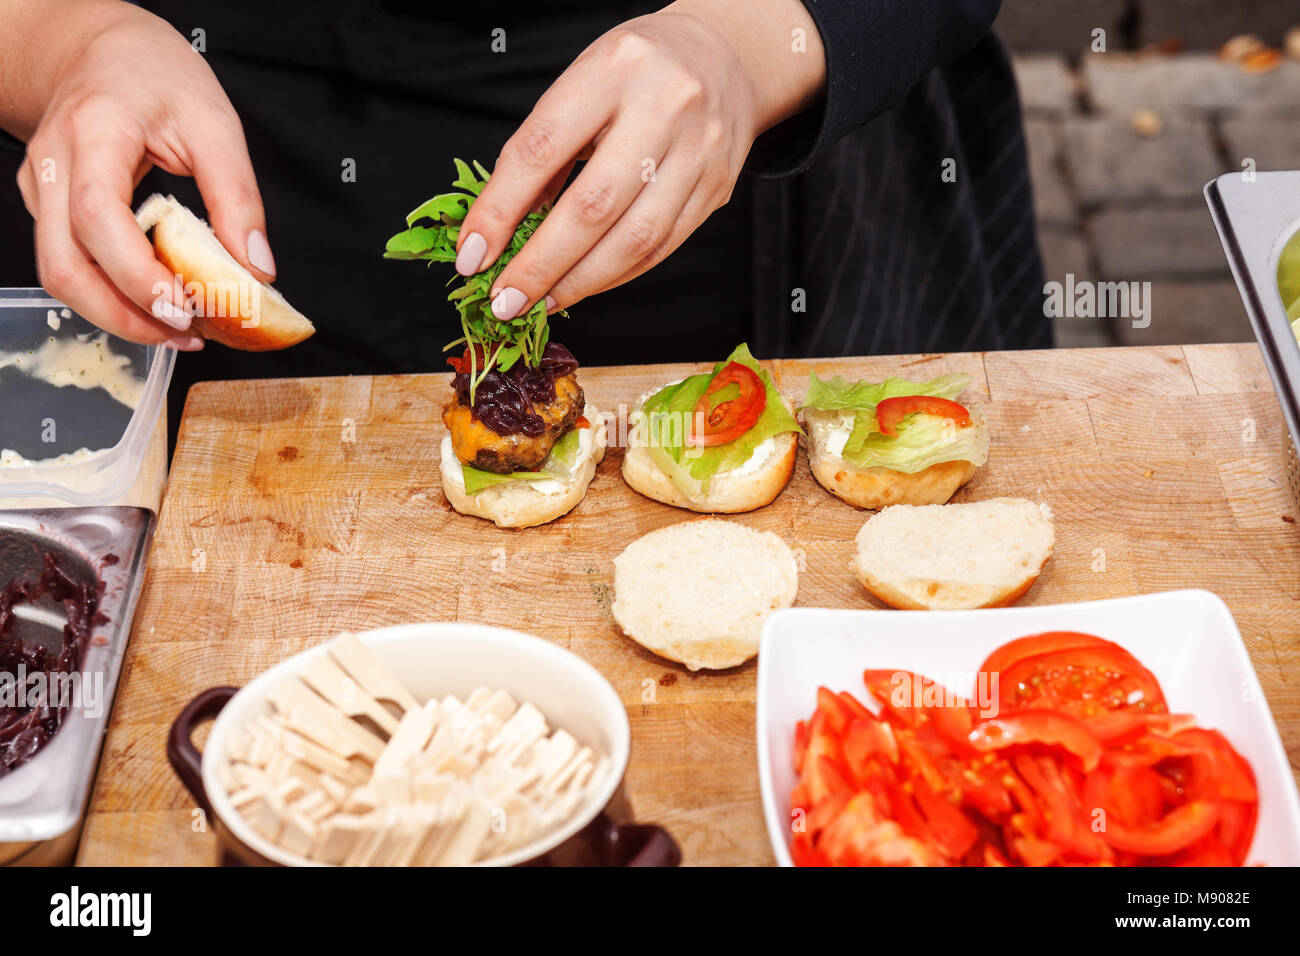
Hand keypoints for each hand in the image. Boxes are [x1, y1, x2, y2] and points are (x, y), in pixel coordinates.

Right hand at [10, 3, 273, 346]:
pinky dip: (108, 294)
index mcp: (95, 133)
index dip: (138, 276)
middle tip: (187, 334)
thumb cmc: (157, 75)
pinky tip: (155, 303)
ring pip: (57, 274)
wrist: (103, 48)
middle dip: (124, 315)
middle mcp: (54, 164)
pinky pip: (68, 263)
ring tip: (177, 330)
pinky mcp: (48, 205)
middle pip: (64, 264)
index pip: (100, 219)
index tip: (187, 308)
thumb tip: (258, 268)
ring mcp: (43, 187)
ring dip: (115, 315)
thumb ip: (238, 197)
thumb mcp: (216, 123)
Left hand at [454, 0, 825, 319]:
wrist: (724, 56)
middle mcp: (664, 107)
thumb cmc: (638, 71)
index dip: (500, 210)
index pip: (541, 149)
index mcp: (614, 68)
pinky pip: (661, 248)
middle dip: (540, 264)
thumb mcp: (581, 84)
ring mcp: (699, 152)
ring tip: (541, 300)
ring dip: (578, 281)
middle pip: (592, 207)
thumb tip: (500, 228)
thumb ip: (543, 149)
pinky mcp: (716, 188)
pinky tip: (584, 285)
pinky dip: (616, 275)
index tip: (473, 255)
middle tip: (505, 300)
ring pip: (633, 239)